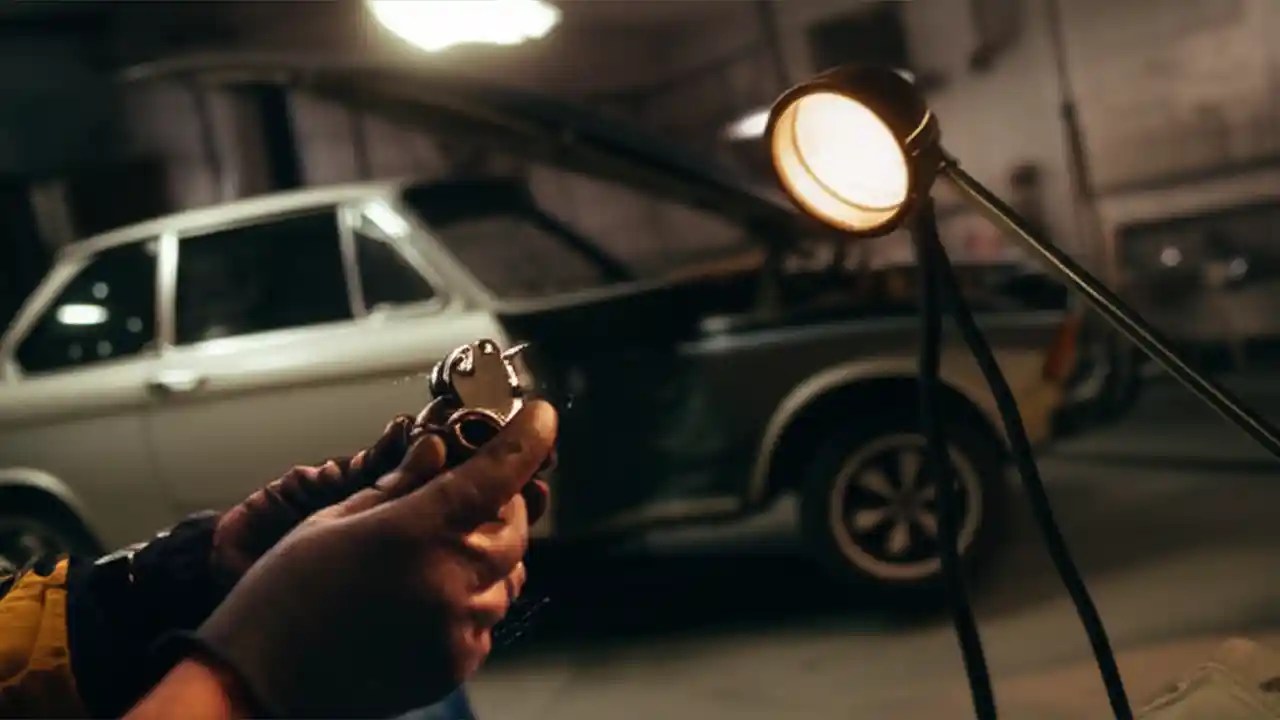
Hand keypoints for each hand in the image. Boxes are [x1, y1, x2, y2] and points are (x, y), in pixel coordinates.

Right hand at [189, 401, 556, 717]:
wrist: (258, 685)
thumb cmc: (283, 597)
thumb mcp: (332, 520)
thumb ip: (399, 486)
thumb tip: (438, 451)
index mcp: (417, 534)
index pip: (498, 474)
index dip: (527, 440)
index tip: (541, 417)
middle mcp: (449, 582)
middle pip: (514, 527)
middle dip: (500, 503)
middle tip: (469, 494)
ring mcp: (457, 629)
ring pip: (507, 575)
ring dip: (486, 554)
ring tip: (436, 553)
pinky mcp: (455, 664)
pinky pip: (487, 617)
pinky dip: (472, 598)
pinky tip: (427, 594)